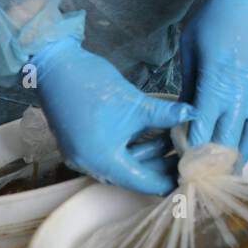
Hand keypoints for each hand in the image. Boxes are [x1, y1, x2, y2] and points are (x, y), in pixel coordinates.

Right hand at [32, 36, 193, 195]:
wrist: (54, 65)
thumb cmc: (91, 84)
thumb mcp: (134, 102)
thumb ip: (166, 113)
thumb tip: (194, 114)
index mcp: (103, 161)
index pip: (144, 182)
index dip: (169, 178)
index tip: (191, 174)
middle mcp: (90, 164)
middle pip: (134, 174)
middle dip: (162, 164)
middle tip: (188, 154)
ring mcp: (83, 155)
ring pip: (124, 162)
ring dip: (149, 152)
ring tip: (176, 140)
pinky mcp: (81, 143)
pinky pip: (112, 152)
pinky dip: (133, 144)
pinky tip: (155, 132)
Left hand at [179, 0, 247, 162]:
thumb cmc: (219, 15)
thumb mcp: (192, 46)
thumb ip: (189, 85)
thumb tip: (184, 114)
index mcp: (214, 83)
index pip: (201, 131)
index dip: (190, 151)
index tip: (182, 160)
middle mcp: (240, 94)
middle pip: (225, 141)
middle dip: (211, 160)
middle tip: (201, 170)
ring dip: (237, 154)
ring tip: (226, 166)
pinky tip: (247, 136)